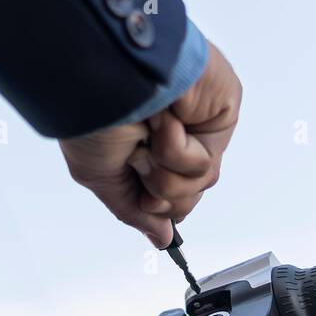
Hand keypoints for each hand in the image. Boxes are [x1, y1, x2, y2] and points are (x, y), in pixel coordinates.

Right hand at [59, 40, 240, 247]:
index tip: (141, 191)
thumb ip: (133, 211)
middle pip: (186, 199)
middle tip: (137, 158)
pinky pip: (205, 164)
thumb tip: (160, 240)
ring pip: (198, 185)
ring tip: (146, 137)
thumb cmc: (92, 112)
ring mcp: (202, 125)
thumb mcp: (101, 176)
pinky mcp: (223, 111)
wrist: (104, 75)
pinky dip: (175, 152)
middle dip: (157, 190)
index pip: (168, 198)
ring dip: (162, 172)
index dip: (154, 205)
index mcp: (150, 146)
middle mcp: (179, 136)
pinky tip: (163, 124)